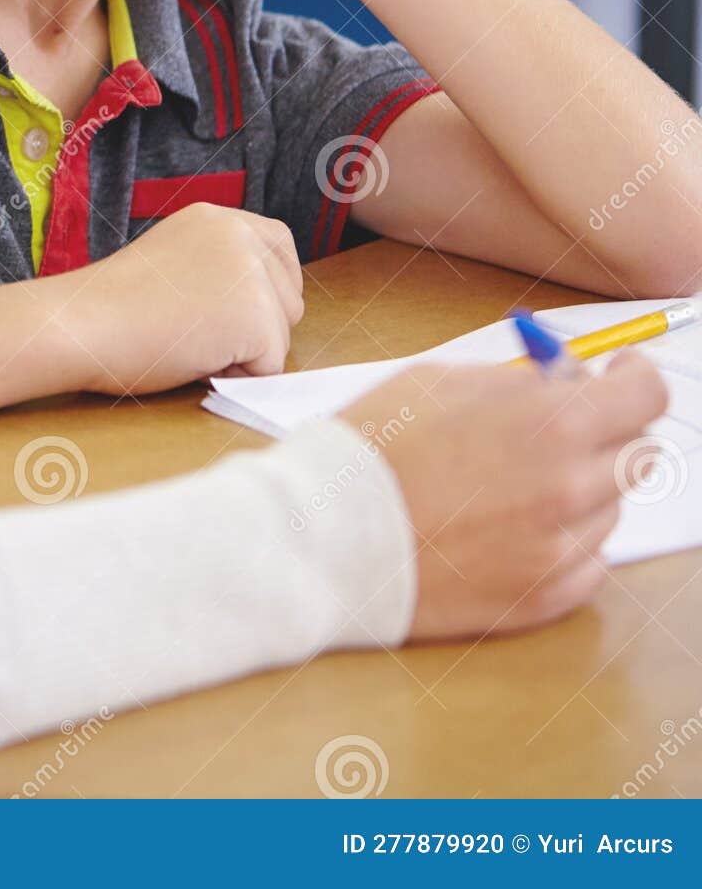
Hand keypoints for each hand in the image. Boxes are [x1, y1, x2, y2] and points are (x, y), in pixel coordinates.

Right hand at [53, 203, 301, 395]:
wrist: (82, 323)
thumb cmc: (109, 308)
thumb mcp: (171, 262)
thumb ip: (212, 267)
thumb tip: (252, 305)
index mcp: (216, 219)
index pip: (279, 246)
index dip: (270, 286)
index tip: (241, 312)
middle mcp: (239, 235)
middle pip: (289, 295)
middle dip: (258, 325)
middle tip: (199, 333)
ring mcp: (251, 273)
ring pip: (281, 333)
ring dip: (245, 352)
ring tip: (190, 342)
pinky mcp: (256, 316)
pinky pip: (270, 366)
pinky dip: (237, 376)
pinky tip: (194, 359)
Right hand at [343, 351, 670, 639]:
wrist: (327, 534)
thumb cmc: (371, 451)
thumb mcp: (438, 381)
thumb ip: (515, 381)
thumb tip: (563, 380)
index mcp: (550, 424)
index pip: (646, 395)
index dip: (634, 379)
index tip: (619, 376)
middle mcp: (571, 489)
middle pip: (637, 453)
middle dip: (604, 433)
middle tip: (555, 429)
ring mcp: (562, 550)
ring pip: (608, 508)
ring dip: (578, 488)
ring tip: (505, 485)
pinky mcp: (545, 597)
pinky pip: (587, 560)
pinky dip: (561, 540)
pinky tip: (505, 528)